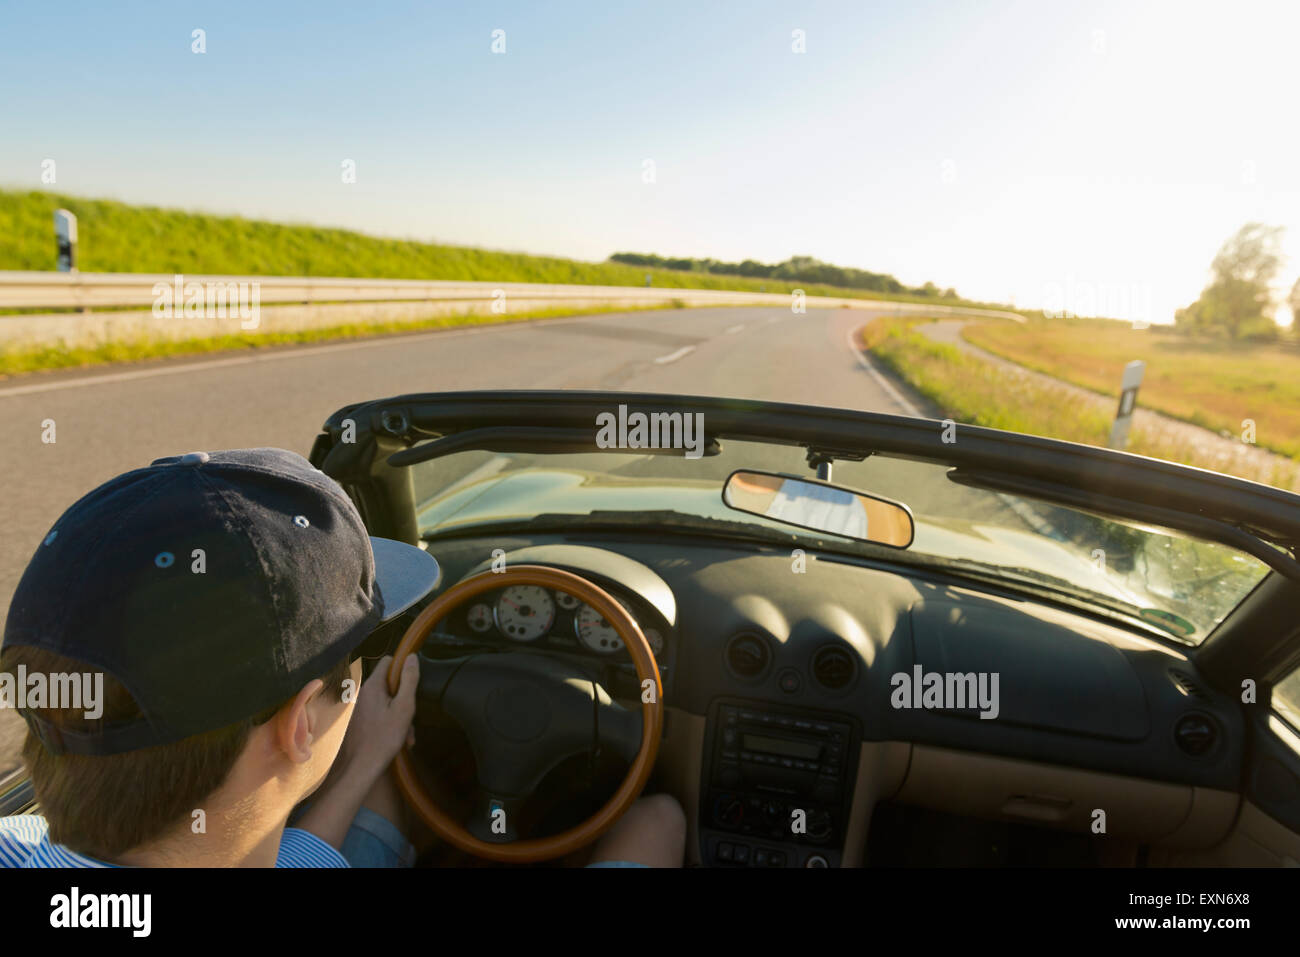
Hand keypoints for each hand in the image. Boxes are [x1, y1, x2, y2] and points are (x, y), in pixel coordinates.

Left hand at [337, 654, 418, 779]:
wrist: (360, 767)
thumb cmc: (384, 737)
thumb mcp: (404, 707)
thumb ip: (409, 680)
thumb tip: (411, 657)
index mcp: (373, 686)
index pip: (389, 661)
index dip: (403, 668)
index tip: (413, 684)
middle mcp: (364, 693)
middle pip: (390, 683)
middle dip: (404, 698)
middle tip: (411, 716)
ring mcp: (361, 707)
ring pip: (387, 701)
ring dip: (400, 715)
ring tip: (407, 735)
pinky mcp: (361, 719)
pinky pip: (380, 713)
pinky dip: (391, 723)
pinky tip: (399, 740)